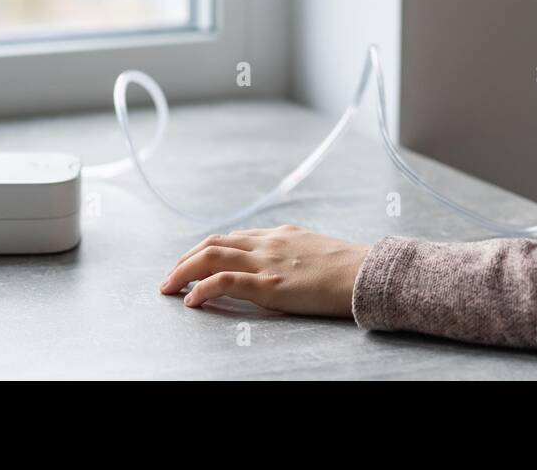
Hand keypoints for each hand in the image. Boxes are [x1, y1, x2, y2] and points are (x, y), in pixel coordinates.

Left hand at [160, 224, 371, 317]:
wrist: (367, 272)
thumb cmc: (350, 267)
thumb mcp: (317, 250)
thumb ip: (295, 254)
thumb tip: (287, 266)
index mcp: (281, 234)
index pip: (233, 238)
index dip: (207, 251)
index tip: (193, 264)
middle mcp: (268, 242)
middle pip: (214, 244)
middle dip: (186, 259)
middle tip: (170, 277)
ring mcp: (267, 262)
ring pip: (211, 257)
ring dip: (183, 271)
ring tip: (169, 288)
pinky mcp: (269, 284)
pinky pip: (224, 282)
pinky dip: (201, 288)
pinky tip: (191, 301)